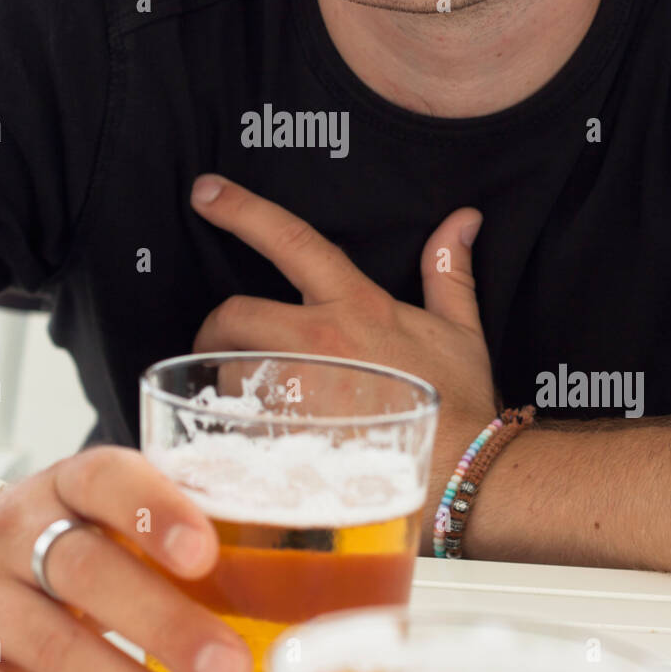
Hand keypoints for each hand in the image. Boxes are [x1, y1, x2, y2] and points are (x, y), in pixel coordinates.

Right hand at [0, 448, 252, 671]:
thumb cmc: (41, 543)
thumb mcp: (91, 515)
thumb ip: (160, 532)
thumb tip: (275, 572)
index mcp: (63, 487)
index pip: (105, 480)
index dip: (155, 511)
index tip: (206, 553)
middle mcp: (14, 535)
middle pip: (87, 571)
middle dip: (164, 623)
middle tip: (230, 668)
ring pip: (52, 645)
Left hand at [189, 174, 499, 540]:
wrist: (465, 479)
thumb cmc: (461, 409)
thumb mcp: (461, 333)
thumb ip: (449, 273)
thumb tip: (462, 221)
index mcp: (356, 306)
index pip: (290, 240)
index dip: (241, 210)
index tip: (206, 192)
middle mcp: (319, 342)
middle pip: (234, 313)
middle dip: (215, 325)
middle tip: (219, 342)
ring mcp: (296, 393)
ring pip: (231, 372)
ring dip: (233, 383)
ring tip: (256, 402)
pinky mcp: (283, 441)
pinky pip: (238, 426)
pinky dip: (242, 430)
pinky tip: (262, 441)